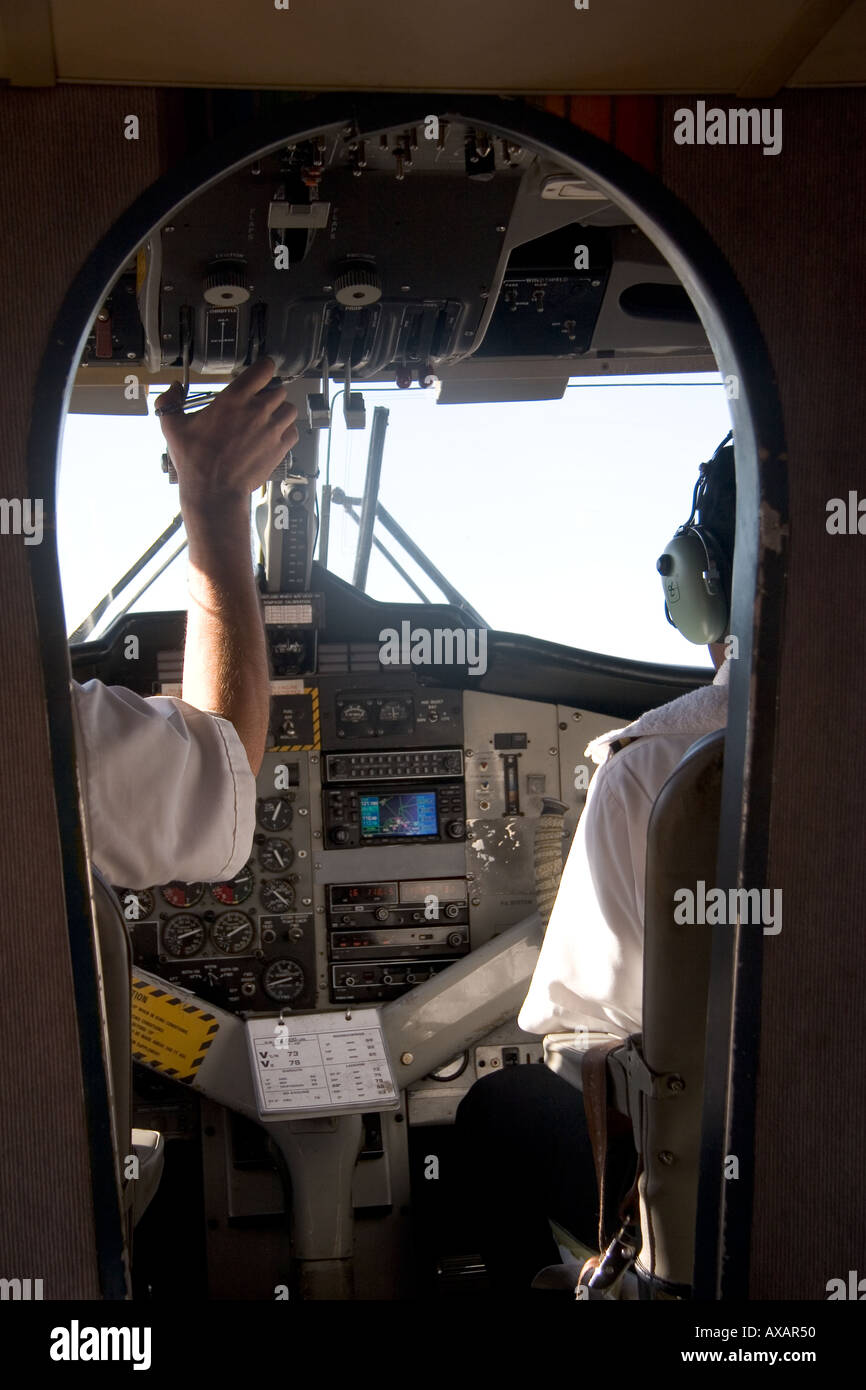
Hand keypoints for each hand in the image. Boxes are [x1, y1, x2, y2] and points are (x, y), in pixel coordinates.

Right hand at [155, 357, 298, 507]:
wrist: (214, 491)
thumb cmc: (195, 461)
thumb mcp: (172, 427)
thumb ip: (170, 401)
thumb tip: (174, 387)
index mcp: (234, 399)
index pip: (264, 369)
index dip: (263, 369)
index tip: (260, 374)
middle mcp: (257, 411)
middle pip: (279, 389)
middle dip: (269, 394)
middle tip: (257, 404)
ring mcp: (271, 429)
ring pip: (289, 409)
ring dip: (280, 411)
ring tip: (267, 420)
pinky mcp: (280, 448)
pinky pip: (293, 431)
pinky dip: (287, 431)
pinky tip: (273, 436)